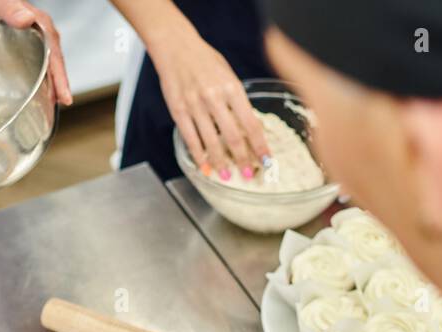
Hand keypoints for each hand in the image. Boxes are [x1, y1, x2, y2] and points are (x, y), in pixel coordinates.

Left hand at [0, 0, 71, 106]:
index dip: (60, 75)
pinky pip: (37, 64)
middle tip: (63, 103)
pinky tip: (38, 92)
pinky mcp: (26, 46)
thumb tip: (27, 19)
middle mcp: (41, 31)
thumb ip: (8, 8)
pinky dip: (40, 79)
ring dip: (52, 84)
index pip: (54, 52)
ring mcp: (34, 40)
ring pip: (48, 65)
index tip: (63, 94)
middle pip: (55, 61)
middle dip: (60, 84)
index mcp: (39, 22)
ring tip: (51, 104)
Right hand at [151, 29, 269, 178]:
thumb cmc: (205, 59)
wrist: (175, 46)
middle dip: (243, 159)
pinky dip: (199, 155)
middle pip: (233, 137)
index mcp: (232, 87)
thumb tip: (250, 127)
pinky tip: (205, 167)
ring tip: (227, 175)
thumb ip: (238, 100)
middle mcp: (214, 97)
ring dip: (221, 162)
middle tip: (249, 175)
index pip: (251, 123)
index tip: (266, 160)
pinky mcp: (178, 110)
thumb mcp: (229, 75)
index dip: (260, 145)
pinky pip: (190, 138)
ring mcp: (195, 105)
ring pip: (211, 141)